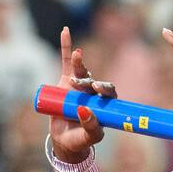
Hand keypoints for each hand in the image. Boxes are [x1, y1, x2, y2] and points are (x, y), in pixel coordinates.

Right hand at [49, 26, 117, 163]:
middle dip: (89, 80)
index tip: (98, 89)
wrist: (63, 140)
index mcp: (104, 104)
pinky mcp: (65, 81)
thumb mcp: (87, 137)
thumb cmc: (79, 140)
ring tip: (77, 56)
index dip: (105, 88)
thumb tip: (87, 111)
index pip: (109, 92)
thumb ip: (91, 127)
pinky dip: (66, 46)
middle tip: (83, 85)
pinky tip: (66, 31)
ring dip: (79, 63)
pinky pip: (66, 61)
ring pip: (81, 71)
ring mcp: (79, 85)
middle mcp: (93, 92)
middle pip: (94, 81)